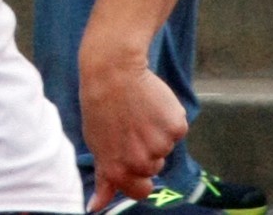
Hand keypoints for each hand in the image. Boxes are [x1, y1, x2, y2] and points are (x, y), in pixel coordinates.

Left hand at [80, 53, 188, 208]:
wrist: (113, 71)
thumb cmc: (100, 107)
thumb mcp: (96, 145)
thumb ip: (104, 179)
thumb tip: (95, 207)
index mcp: (119, 170)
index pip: (140, 191)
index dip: (136, 174)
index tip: (131, 154)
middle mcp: (141, 162)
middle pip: (154, 167)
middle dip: (146, 151)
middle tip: (130, 127)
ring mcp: (161, 145)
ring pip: (166, 147)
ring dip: (156, 132)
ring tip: (138, 112)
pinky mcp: (176, 127)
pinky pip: (177, 129)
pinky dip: (168, 118)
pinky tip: (152, 104)